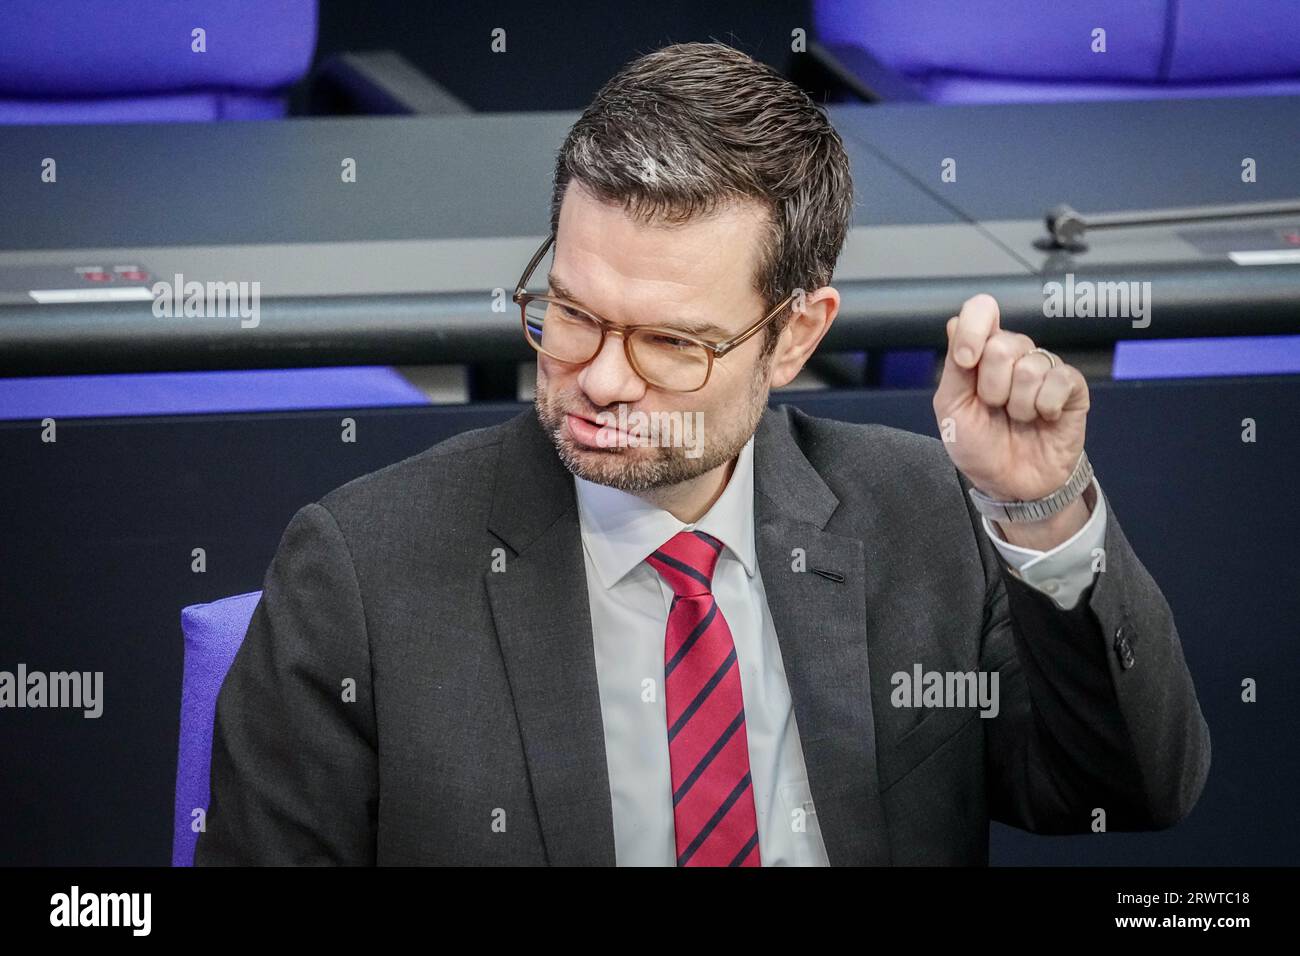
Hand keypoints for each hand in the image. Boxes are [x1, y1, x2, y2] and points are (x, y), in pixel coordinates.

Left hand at [933, 294, 1089, 532]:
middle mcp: (1015, 354)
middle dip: (992, 388)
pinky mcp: (1071, 387)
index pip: (981, 310)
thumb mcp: (952, 409)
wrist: (1010, 484)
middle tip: (994, 408)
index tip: (966, 361)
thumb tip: (956, 322)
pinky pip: (1059, 380)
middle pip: (1004, 345)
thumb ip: (954, 366)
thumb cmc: (978, 446)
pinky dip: (1044, 407)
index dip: (974, 329)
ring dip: (1018, 405)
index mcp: (982, 354)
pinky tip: (1042, 418)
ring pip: (1030, 367)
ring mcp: (1044, 369)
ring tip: (1018, 418)